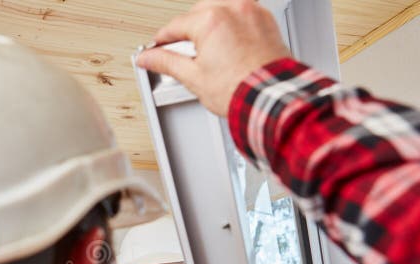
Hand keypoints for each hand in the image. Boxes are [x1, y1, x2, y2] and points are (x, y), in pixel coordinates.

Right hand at [136, 0, 289, 116]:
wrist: (271, 99)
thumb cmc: (239, 90)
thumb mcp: (193, 77)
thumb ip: (166, 62)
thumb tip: (148, 58)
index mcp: (211, 20)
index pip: (176, 25)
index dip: (162, 39)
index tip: (156, 48)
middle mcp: (233, 10)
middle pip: (197, 12)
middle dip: (186, 30)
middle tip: (179, 50)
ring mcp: (252, 13)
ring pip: (220, 7)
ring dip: (208, 20)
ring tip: (203, 43)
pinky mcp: (265, 21)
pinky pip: (242, 11)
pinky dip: (230, 21)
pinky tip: (225, 39)